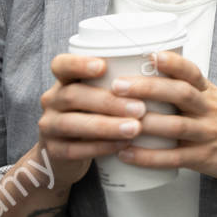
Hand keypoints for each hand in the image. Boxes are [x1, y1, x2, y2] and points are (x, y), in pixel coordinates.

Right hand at [37, 54, 151, 189]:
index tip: (103, 66)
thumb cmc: (97, 113)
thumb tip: (168, 66)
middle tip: (141, 108)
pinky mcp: (54, 150)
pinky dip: (101, 147)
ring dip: (106, 126)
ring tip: (135, 128)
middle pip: (73, 95)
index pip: (61, 65)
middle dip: (109, 101)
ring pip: (72, 123)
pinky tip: (122, 145)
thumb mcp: (103, 94)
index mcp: (65, 80)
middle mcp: (52, 100)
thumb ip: (121, 82)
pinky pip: (75, 149)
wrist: (70, 153)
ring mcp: (49, 126)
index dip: (79, 64)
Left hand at [107, 51, 216, 191]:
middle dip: (148, 89)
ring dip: (145, 123)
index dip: (173, 63)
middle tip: (118, 86)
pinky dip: (148, 157)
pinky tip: (126, 154)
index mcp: (210, 93)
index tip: (152, 55)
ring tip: (114, 121)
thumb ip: (188, 89)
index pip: (193, 72)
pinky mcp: (204, 159)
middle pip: (180, 94)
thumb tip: (145, 74)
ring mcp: (208, 135)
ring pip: (176, 126)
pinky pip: (174, 158)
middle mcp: (210, 111)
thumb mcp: (216, 99)